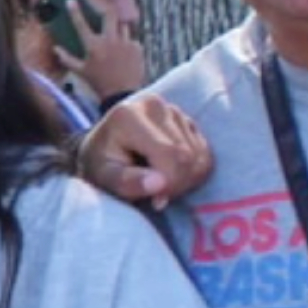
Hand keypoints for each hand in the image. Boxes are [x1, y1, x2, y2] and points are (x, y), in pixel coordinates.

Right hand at [53, 0, 145, 100]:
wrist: (123, 95)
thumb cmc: (98, 83)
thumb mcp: (80, 72)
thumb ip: (67, 59)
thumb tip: (56, 49)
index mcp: (93, 46)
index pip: (81, 24)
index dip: (75, 11)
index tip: (71, 0)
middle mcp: (110, 40)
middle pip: (109, 14)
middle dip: (105, 9)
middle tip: (103, 9)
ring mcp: (125, 42)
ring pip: (122, 26)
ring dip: (117, 28)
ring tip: (115, 38)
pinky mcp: (137, 48)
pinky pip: (131, 39)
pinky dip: (127, 43)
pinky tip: (125, 53)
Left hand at [77, 96, 211, 209]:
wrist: (105, 143)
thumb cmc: (101, 162)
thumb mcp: (103, 176)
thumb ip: (126, 182)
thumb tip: (159, 185)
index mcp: (129, 115)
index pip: (168, 153)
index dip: (169, 183)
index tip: (155, 201)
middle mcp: (155, 106)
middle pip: (186, 155)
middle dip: (177, 183)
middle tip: (158, 196)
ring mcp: (174, 110)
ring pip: (200, 156)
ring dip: (186, 180)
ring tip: (161, 185)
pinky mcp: (188, 121)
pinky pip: (206, 154)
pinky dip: (194, 172)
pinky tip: (173, 176)